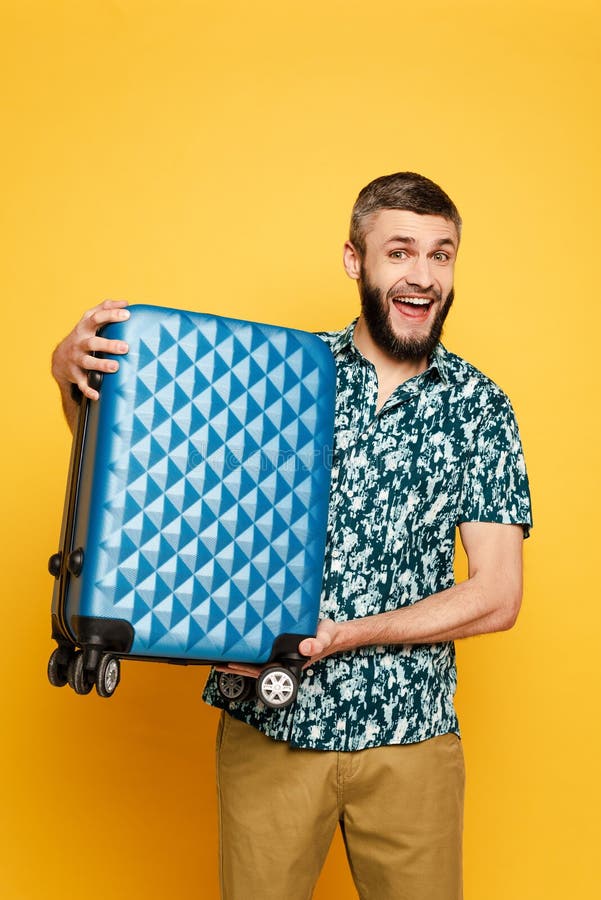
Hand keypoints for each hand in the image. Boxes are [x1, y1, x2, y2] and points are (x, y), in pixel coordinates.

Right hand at [51, 299, 130, 401]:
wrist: (60, 359)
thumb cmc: (83, 335)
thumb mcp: (89, 319)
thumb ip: (105, 308)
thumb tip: (126, 303)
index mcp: (85, 328)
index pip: (96, 318)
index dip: (111, 315)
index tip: (127, 315)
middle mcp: (80, 343)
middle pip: (93, 343)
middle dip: (109, 344)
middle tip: (125, 347)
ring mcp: (76, 359)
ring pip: (87, 363)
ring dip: (101, 365)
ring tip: (115, 367)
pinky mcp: (75, 375)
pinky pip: (81, 384)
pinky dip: (88, 390)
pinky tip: (97, 394)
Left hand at [214, 618, 342, 678]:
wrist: (331, 633)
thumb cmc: (327, 636)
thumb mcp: (325, 636)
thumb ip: (317, 642)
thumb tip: (305, 647)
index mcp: (291, 663)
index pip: (266, 670)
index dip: (249, 669)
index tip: (234, 665)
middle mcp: (283, 662)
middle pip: (256, 669)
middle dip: (237, 667)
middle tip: (218, 663)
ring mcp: (280, 657)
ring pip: (257, 663)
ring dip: (240, 661)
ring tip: (221, 659)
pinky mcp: (279, 649)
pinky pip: (262, 654)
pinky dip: (249, 653)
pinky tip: (239, 649)